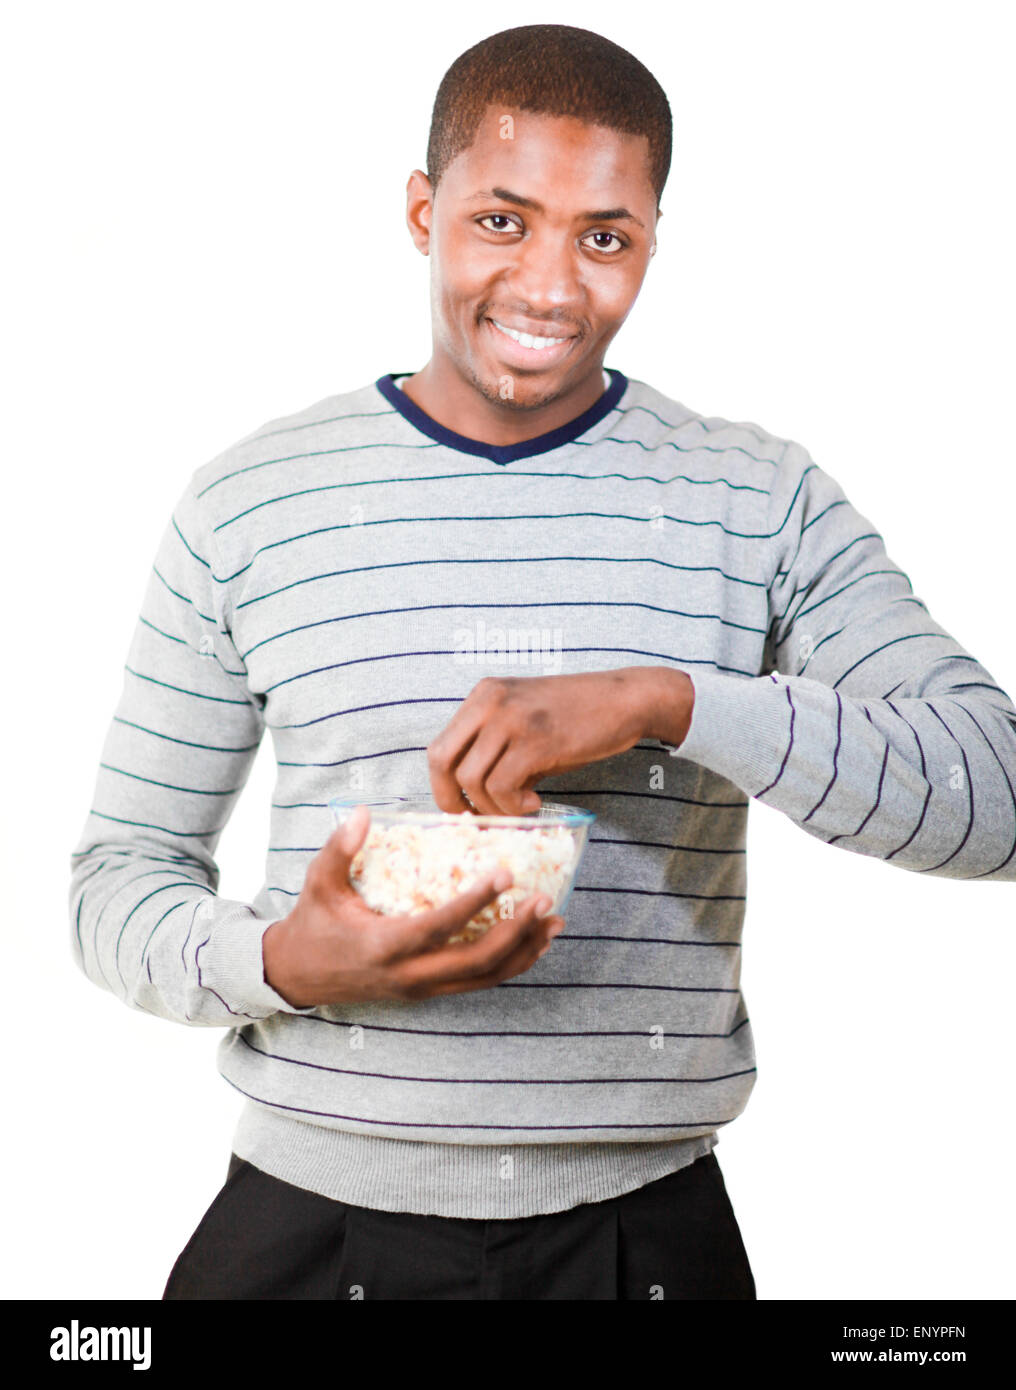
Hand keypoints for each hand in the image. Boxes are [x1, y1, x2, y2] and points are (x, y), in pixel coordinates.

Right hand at [263, 804, 564, 1007]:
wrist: (299, 975)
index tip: (504, 873)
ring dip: (524, 951)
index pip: (439, 926)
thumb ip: (340, 847)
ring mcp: (422, 988)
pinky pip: (479, 982)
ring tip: (554, 921)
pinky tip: (534, 942)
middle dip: (516, 932)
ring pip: (485, 978)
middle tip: (543, 899)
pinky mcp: (430, 991)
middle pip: (476, 961)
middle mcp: (409, 974)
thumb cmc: (313, 923)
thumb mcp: (318, 882)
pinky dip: (512, 964)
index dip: (474, 902)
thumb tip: (365, 812)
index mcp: (383, 945)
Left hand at [427, 665, 693, 813]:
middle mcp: (490, 702)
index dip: (443, 785)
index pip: (438, 747)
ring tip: (520, 807)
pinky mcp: (535, 740)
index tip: (462, 807)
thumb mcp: (525, 724)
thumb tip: (472, 801)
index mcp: (483, 695)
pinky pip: (502, 786)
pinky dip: (514, 805)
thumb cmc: (578, 717)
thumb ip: (496, 753)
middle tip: (478, 817)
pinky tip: (535, 802)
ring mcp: (511, 719)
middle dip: (453, 800)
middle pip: (441, 761)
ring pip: (472, 779)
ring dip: (493, 807)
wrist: (625, 700)